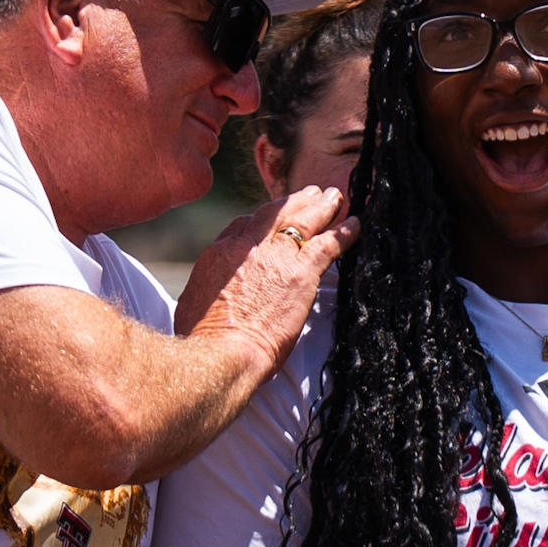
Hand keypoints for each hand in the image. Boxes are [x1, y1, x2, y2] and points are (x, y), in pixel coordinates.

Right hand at [184, 187, 348, 366]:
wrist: (220, 352)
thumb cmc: (202, 341)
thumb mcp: (191, 305)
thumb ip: (206, 291)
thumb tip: (206, 297)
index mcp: (220, 254)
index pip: (244, 225)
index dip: (262, 221)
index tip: (272, 221)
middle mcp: (247, 247)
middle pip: (274, 214)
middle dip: (294, 202)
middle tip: (311, 194)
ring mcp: (275, 257)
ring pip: (303, 220)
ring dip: (322, 207)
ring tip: (335, 197)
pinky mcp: (301, 273)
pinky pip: (328, 244)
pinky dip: (344, 233)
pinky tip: (356, 225)